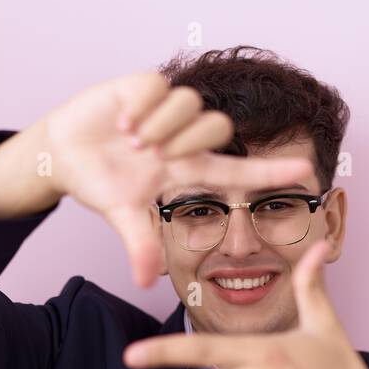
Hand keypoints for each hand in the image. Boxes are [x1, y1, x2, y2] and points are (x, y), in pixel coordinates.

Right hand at [42, 72, 310, 286]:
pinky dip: (140, 106)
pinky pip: (159, 87)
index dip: (270, 172)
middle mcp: (183, 138)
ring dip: (160, 125)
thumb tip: (145, 282)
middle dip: (187, 142)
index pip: (237, 170)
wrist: (63, 152)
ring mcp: (166, 111)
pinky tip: (122, 122)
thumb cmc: (100, 183)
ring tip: (131, 141)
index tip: (306, 171)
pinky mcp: (144, 86)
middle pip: (218, 127)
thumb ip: (140, 244)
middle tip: (152, 156)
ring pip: (190, 104)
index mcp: (186, 169)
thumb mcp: (121, 215)